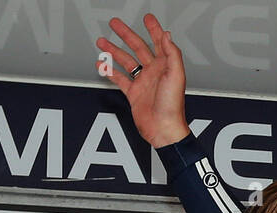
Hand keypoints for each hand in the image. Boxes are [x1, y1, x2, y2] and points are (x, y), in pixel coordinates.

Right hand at [95, 13, 189, 147]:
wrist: (163, 129)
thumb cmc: (172, 106)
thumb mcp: (175, 76)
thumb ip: (172, 54)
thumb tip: (167, 35)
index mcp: (165, 66)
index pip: (159, 42)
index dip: (154, 29)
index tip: (148, 18)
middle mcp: (154, 72)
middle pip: (138, 47)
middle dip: (126, 34)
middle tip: (115, 23)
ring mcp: (143, 83)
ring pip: (126, 61)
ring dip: (114, 50)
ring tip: (102, 41)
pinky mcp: (134, 94)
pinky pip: (120, 78)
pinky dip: (110, 71)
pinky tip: (102, 64)